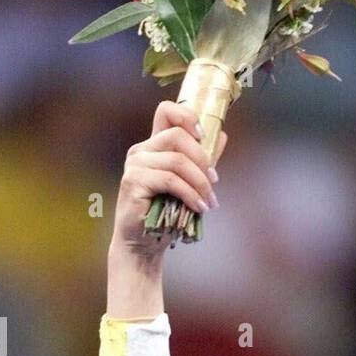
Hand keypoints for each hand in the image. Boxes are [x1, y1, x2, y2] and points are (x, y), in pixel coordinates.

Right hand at [109, 99, 227, 257]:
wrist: (144, 244)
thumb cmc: (165, 215)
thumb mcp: (189, 184)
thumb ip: (202, 160)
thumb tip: (222, 136)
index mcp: (154, 145)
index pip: (166, 111)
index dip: (187, 116)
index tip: (204, 136)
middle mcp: (142, 150)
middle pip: (178, 136)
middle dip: (203, 160)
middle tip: (214, 183)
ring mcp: (136, 165)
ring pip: (177, 161)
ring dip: (200, 183)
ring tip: (209, 202)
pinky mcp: (133, 181)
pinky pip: (170, 180)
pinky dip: (190, 194)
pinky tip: (198, 207)